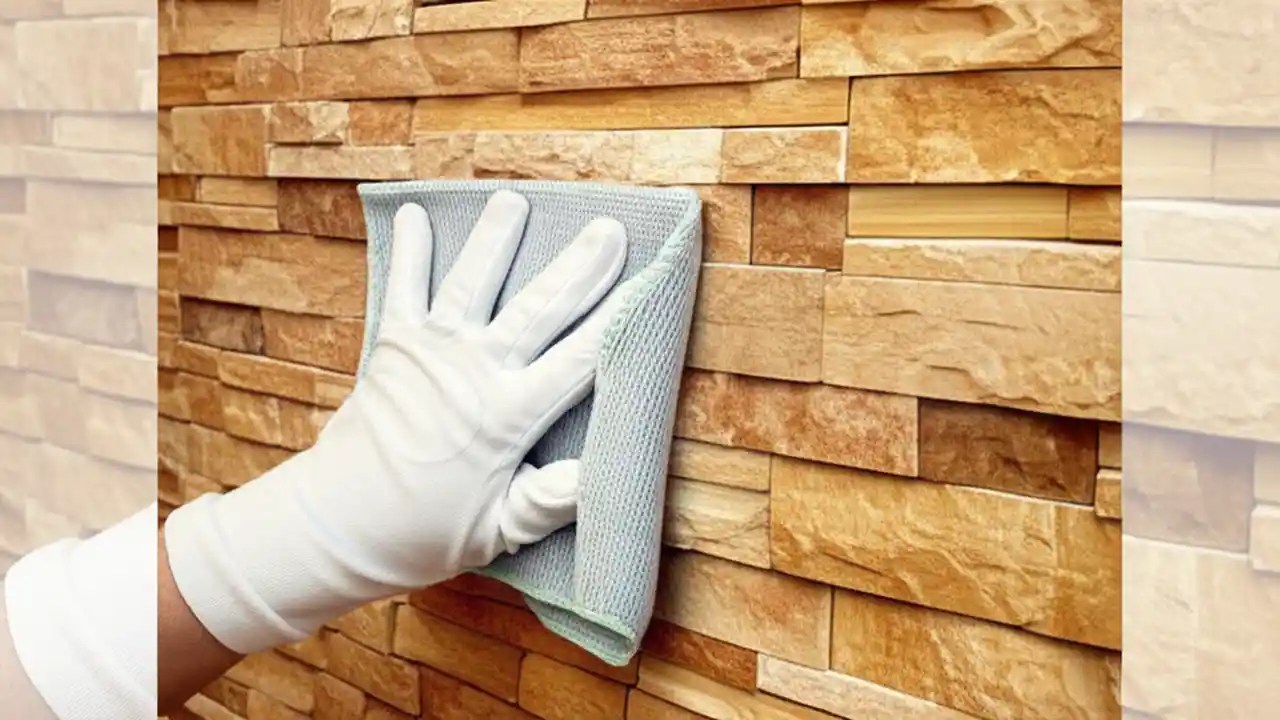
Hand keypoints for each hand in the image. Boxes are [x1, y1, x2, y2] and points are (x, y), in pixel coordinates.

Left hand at [163, 190, 631, 652]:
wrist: (336, 525)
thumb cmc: (425, 534)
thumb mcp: (496, 531)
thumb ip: (547, 502)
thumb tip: (594, 474)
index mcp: (508, 416)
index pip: (578, 359)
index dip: (617, 319)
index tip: (649, 282)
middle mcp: (473, 373)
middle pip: (538, 310)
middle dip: (577, 267)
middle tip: (608, 228)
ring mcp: (431, 354)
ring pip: (472, 285)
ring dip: (494, 240)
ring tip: (513, 200)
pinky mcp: (392, 348)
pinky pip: (404, 291)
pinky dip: (409, 252)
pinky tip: (414, 214)